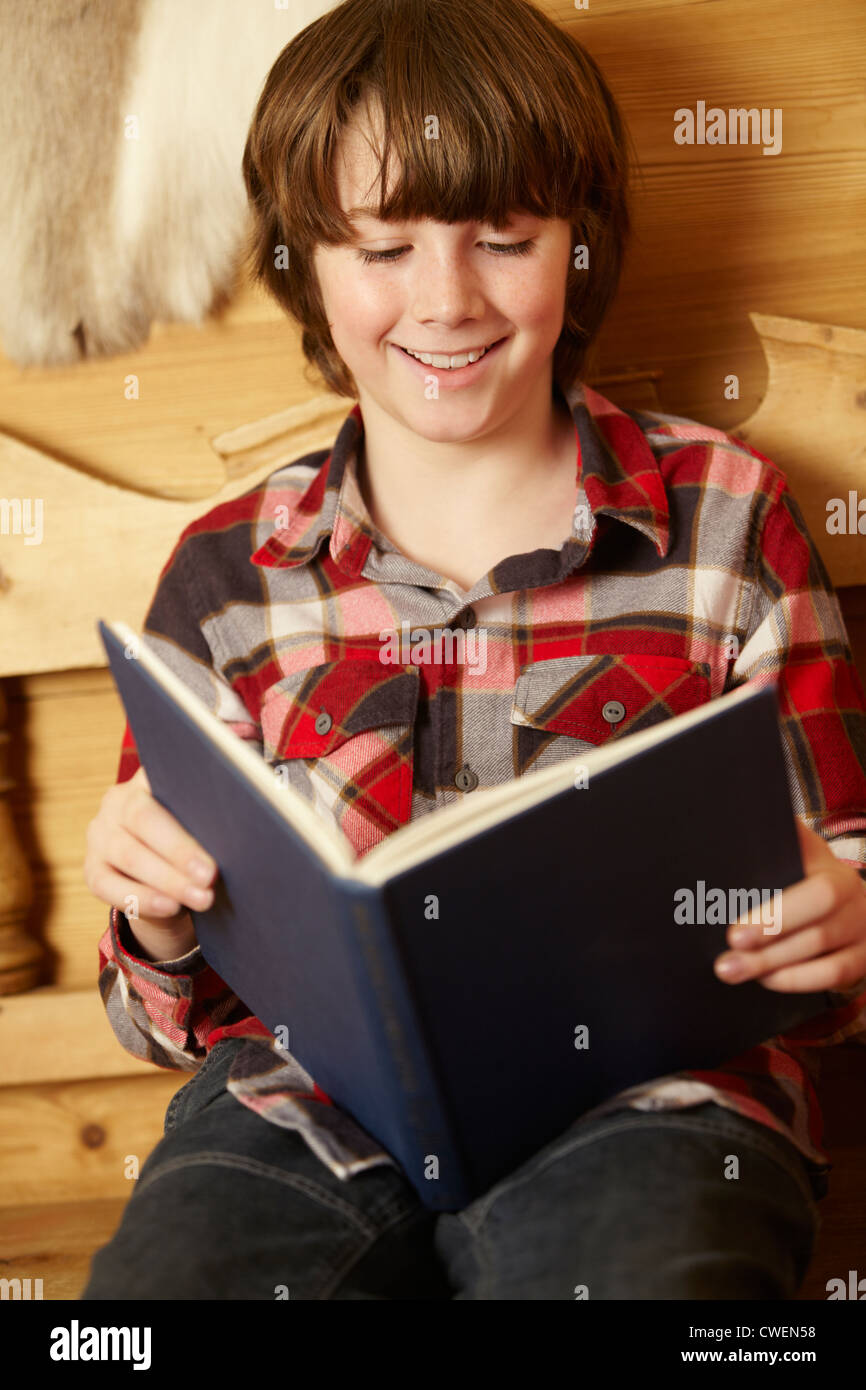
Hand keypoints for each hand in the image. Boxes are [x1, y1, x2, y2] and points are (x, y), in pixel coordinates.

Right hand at [84, 765, 217, 954]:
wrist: (166, 877)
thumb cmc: (196, 839)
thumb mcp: (203, 820)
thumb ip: (215, 811)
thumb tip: (252, 815)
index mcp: (148, 778)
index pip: (164, 777)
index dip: (192, 799)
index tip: (222, 819)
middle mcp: (117, 801)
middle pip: (144, 819)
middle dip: (179, 848)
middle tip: (211, 874)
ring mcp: (100, 835)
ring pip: (128, 855)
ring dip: (167, 879)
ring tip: (202, 898)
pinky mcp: (92, 870)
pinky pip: (108, 886)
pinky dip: (140, 898)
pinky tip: (171, 907)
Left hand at [713, 818, 865, 991]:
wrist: (849, 904)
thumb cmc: (801, 876)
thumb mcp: (791, 853)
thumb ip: (769, 843)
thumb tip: (728, 824)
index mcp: (827, 864)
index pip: (808, 885)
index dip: (776, 911)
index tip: (735, 928)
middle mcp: (851, 892)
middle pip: (816, 917)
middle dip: (770, 932)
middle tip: (730, 946)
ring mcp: (861, 927)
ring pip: (819, 946)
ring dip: (773, 962)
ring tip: (733, 968)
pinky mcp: (862, 957)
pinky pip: (833, 973)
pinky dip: (796, 978)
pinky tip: (766, 979)